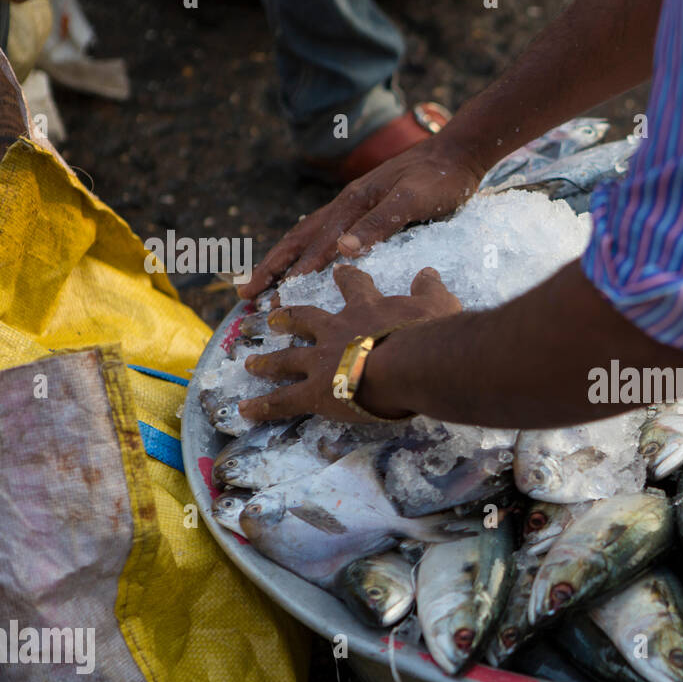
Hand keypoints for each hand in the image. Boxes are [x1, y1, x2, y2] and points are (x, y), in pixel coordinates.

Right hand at [238, 134, 485, 298]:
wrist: (457, 154)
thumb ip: (380, 224)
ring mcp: (354, 205)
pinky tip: (305, 260)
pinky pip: (325, 231)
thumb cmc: (438, 180)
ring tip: (264, 281)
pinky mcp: (366, 208)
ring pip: (308, 235)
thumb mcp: (413, 201)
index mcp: (353, 204)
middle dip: (272, 268)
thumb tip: (341, 250)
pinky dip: (307, 249)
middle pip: (299, 239)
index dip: (291, 272)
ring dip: (284, 260)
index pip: (313, 245)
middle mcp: (346, 204)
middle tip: (246, 294)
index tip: (271, 297)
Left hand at [238, 264, 459, 422]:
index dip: (347, 279)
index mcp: (366, 309)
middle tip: (272, 317)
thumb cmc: (426, 334)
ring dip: (267, 362)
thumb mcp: (436, 304)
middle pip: (304, 320)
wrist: (408, 363)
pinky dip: (263, 406)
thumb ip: (429, 288)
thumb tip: (429, 271)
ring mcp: (320, 360)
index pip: (354, 286)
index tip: (340, 271)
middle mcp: (335, 330)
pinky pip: (283, 401)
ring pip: (286, 359)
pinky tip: (246, 410)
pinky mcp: (314, 392)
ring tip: (250, 363)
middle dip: (287, 318)